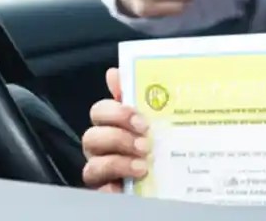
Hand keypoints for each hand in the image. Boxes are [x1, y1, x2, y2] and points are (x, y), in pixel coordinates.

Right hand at [81, 68, 149, 191]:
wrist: (173, 181)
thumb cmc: (159, 144)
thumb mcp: (153, 118)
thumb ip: (137, 95)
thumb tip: (114, 73)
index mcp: (111, 126)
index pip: (100, 111)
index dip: (117, 113)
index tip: (141, 120)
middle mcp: (101, 149)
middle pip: (91, 137)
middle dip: (118, 138)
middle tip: (144, 144)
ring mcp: (101, 172)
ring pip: (92, 165)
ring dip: (117, 164)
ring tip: (142, 166)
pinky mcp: (105, 192)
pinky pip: (99, 191)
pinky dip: (112, 188)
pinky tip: (128, 185)